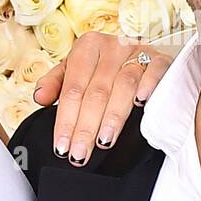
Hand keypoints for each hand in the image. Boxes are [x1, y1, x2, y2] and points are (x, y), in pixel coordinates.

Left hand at [31, 31, 171, 166]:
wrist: (139, 52)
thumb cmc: (104, 66)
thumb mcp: (75, 69)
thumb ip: (55, 83)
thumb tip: (40, 98)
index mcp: (87, 47)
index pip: (72, 90)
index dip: (66, 120)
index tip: (62, 147)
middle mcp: (112, 47)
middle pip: (96, 92)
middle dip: (86, 127)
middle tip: (80, 154)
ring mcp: (137, 52)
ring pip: (124, 86)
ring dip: (113, 117)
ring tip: (104, 142)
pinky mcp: (160, 59)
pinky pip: (155, 72)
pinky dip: (149, 86)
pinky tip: (141, 105)